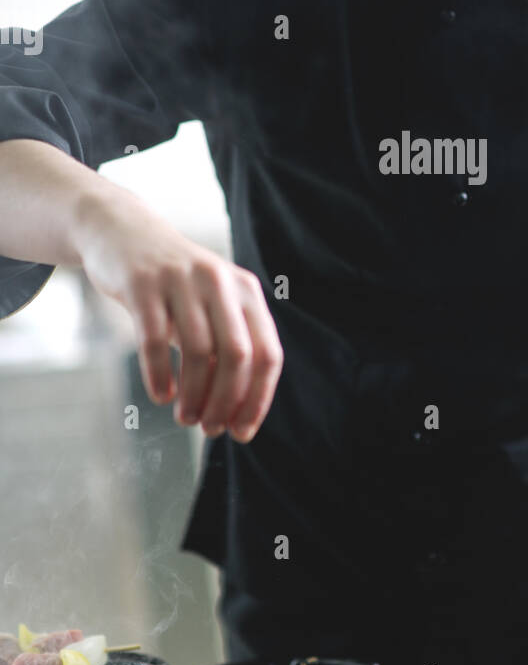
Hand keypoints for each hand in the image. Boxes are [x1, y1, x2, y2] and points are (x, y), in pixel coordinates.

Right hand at [71, 186, 282, 442]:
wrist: (123, 232)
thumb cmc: (174, 285)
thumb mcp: (211, 306)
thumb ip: (227, 348)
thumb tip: (238, 415)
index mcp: (246, 291)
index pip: (267, 354)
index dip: (258, 399)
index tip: (242, 432)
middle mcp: (220, 281)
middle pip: (237, 355)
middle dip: (226, 401)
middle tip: (210, 429)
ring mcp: (181, 279)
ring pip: (198, 351)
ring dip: (193, 395)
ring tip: (185, 418)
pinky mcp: (143, 283)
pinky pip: (154, 339)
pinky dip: (159, 375)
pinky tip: (161, 396)